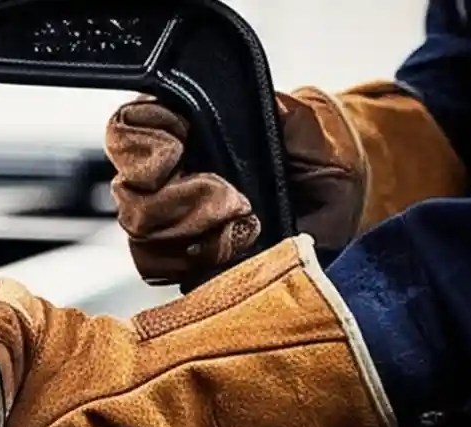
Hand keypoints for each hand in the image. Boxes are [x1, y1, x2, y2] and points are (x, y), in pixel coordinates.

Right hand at [106, 82, 468, 285]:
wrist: (340, 210)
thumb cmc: (325, 158)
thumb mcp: (316, 129)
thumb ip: (288, 116)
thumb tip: (264, 112)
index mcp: (186, 123)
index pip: (132, 125)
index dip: (144, 147)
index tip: (176, 158)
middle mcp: (167, 170)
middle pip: (130, 192)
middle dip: (181, 205)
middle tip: (233, 205)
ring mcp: (170, 219)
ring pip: (140, 236)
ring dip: (191, 240)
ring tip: (241, 231)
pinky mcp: (182, 260)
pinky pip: (159, 271)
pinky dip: (194, 267)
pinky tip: (232, 254)